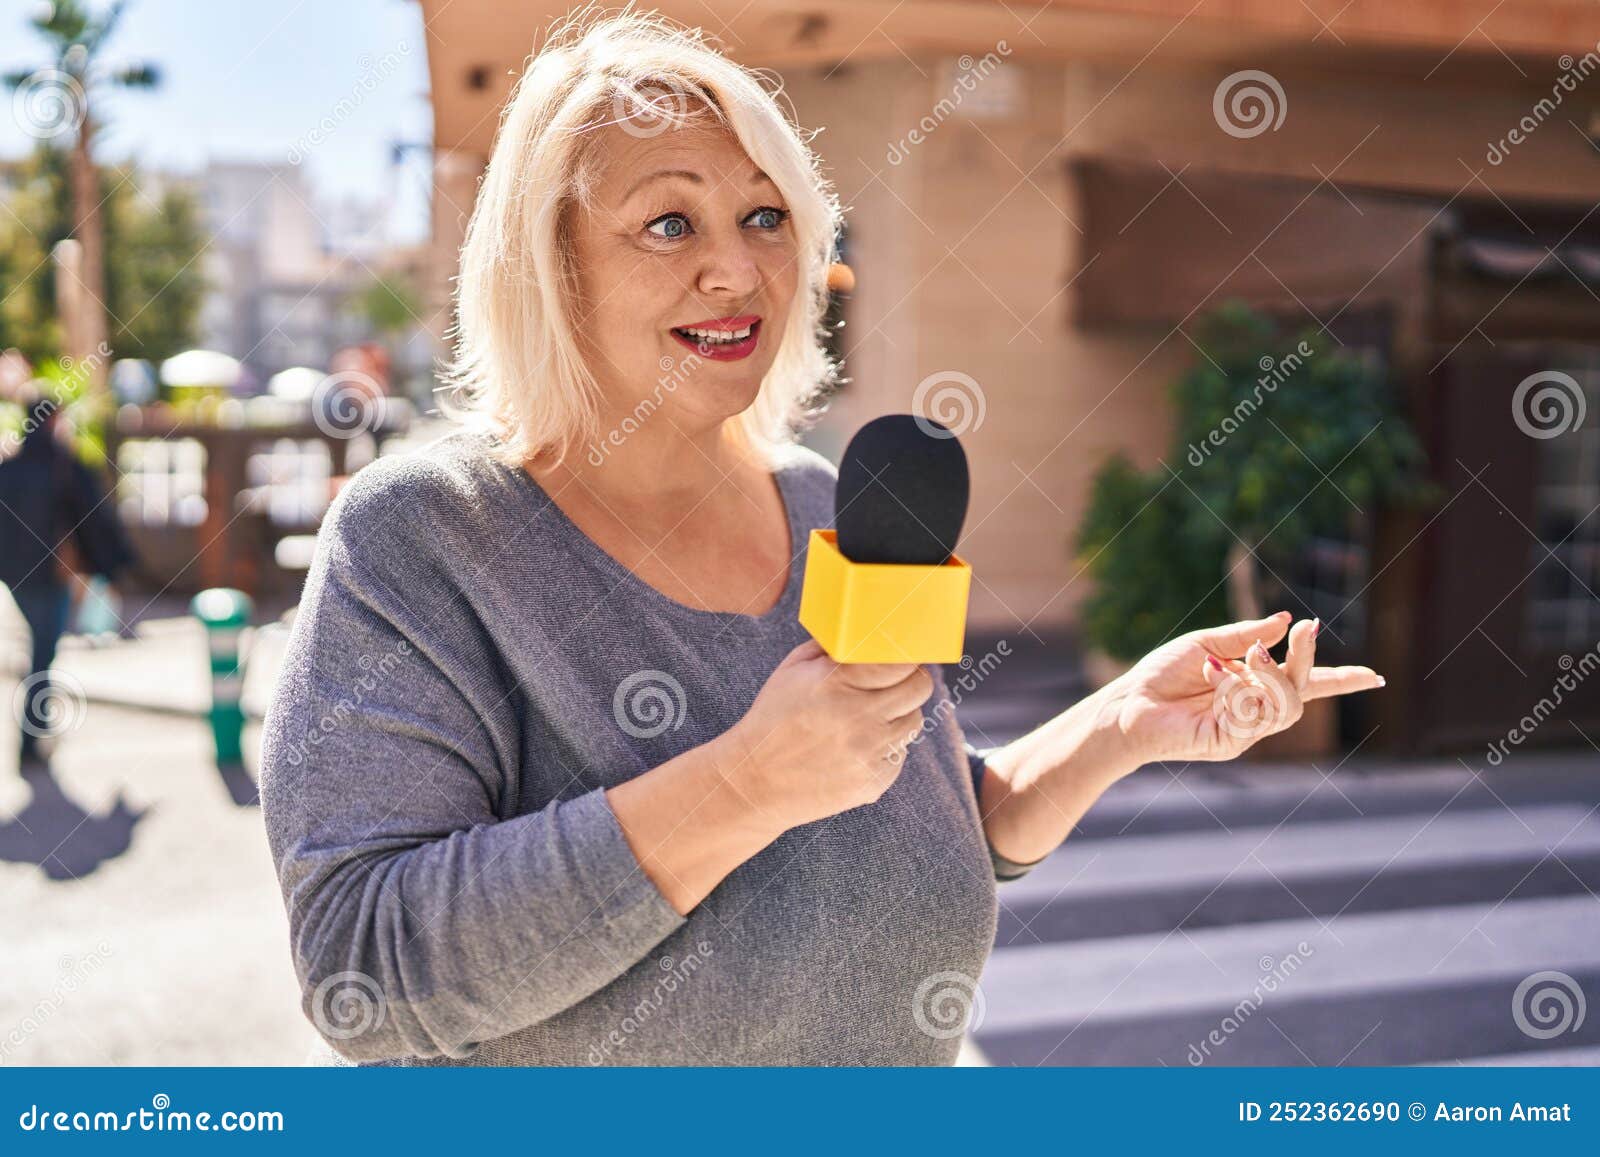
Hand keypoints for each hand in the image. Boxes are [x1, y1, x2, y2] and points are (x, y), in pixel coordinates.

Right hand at [722, 639, 933, 830]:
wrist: (754, 781)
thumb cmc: (774, 718)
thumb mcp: (793, 670)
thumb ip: (834, 647)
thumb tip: (871, 632)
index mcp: (838, 682)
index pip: (901, 661)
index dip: (903, 657)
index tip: (897, 658)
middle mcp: (860, 716)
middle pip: (919, 687)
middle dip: (909, 680)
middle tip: (892, 683)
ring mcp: (870, 752)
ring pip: (914, 721)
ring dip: (898, 715)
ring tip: (869, 717)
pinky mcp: (874, 781)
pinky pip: (899, 754)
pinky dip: (885, 748)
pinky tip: (856, 747)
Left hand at [1101, 611, 1384, 764]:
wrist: (1128, 703)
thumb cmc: (1162, 675)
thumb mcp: (1206, 645)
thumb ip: (1246, 636)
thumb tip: (1287, 620)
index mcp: (1254, 685)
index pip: (1306, 683)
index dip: (1340, 680)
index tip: (1375, 677)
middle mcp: (1255, 709)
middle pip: (1302, 691)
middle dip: (1310, 660)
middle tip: (1308, 631)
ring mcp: (1245, 730)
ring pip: (1286, 707)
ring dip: (1273, 675)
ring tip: (1248, 657)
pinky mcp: (1229, 742)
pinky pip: (1253, 716)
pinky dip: (1238, 689)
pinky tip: (1214, 677)